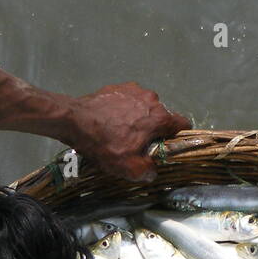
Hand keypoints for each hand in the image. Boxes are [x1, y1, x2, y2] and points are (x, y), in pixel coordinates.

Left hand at [65, 83, 189, 181]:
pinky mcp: (117, 87)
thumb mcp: (129, 168)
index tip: (166, 146)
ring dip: (138, 118)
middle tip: (137, 143)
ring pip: (144, 107)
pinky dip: (123, 110)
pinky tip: (110, 120)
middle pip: (161, 116)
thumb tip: (152, 171)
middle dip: (153, 130)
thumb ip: (148, 171)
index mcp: (159, 117)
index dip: (177, 137)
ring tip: (120, 131)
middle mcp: (151, 98)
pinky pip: (128, 101)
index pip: (182, 124)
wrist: (74, 120)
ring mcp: (133, 89)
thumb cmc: (105, 144)